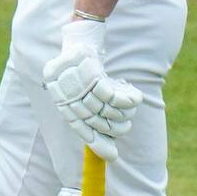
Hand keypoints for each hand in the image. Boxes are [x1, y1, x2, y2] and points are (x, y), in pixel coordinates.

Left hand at [42, 20, 142, 161]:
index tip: (113, 157)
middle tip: (126, 123)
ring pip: (106, 110)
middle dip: (116, 126)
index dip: (98, 145)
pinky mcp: (90, 73)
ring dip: (123, 111)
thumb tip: (108, 148)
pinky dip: (125, 99)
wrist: (81, 38)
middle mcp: (66, 96)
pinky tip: (133, 97)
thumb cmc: (83, 68)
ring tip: (129, 106)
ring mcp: (76, 85)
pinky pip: (111, 95)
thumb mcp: (84, 91)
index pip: (80, 130)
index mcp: (62, 103)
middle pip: (97, 122)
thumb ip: (93, 113)